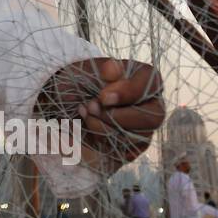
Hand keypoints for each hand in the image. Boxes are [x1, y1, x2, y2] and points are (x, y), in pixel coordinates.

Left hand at [35, 57, 164, 174]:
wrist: (65, 102)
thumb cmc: (83, 82)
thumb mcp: (90, 69)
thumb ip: (105, 68)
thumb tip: (112, 67)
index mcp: (146, 80)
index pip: (152, 85)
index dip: (128, 92)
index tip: (103, 96)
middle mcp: (152, 105)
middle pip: (152, 117)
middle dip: (116, 115)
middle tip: (90, 106)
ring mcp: (144, 129)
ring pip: (136, 136)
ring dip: (104, 126)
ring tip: (84, 112)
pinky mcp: (132, 147)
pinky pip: (125, 150)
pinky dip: (102, 138)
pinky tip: (87, 126)